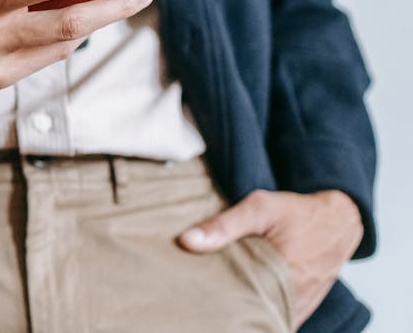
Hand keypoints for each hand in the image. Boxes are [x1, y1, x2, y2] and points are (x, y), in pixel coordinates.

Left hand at [178, 189, 363, 326]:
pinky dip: (263, 315)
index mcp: (286, 274)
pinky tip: (242, 306)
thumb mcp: (260, 207)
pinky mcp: (304, 306)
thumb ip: (224, 225)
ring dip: (247, 314)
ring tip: (218, 306)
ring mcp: (302, 305)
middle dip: (230, 311)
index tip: (197, 298)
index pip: (244, 303)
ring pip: (268, 319)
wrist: (339, 220)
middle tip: (202, 303)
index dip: (219, 302)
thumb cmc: (298, 212)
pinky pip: (280, 319)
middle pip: (254, 315)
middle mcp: (296, 296)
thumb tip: (186, 241)